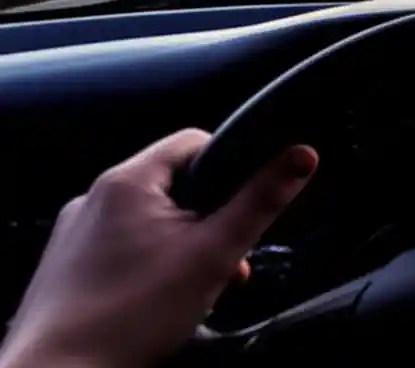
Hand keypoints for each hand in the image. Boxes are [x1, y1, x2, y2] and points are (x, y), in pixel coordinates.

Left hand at [0, 129, 316, 367]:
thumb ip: (260, 201)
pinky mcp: (69, 265)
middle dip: (209, 222)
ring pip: (151, 221)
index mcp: (128, 181)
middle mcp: (94, 198)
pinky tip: (157, 300)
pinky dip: (149, 266)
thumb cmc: (130, 316)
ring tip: (191, 288)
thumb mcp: (214, 254)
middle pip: (176, 187)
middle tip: (222, 260)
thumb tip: (302, 156)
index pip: (195, 141)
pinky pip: (123, 248)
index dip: (231, 167)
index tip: (245, 203)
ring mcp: (76, 233)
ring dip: (182, 247)